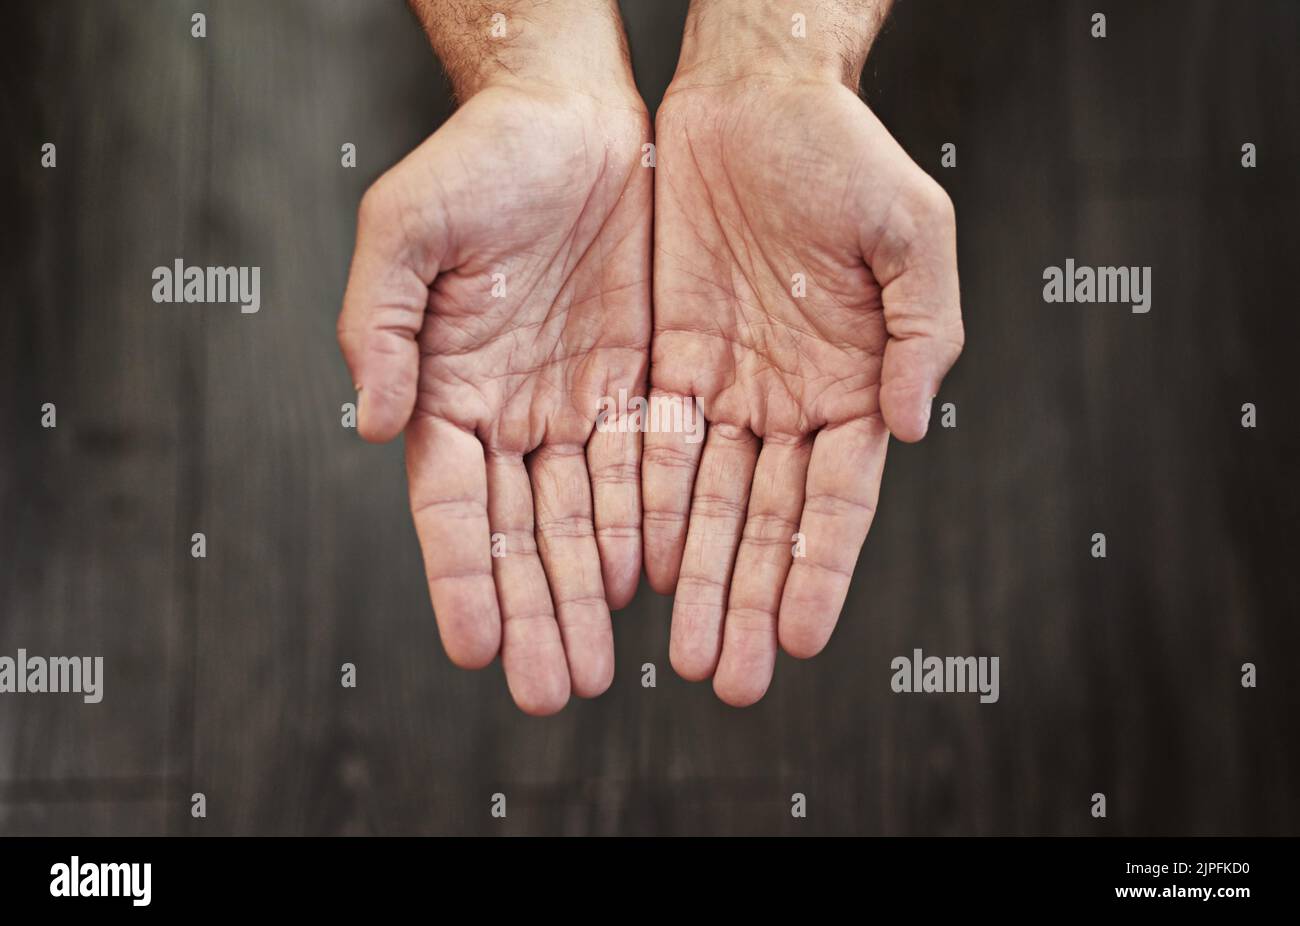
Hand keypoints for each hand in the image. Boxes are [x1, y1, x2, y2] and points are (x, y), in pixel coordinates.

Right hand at [338, 4, 649, 714]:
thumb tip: (374, 425)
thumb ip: (380, 325)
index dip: (461, 578)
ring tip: (601, 668)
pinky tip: (648, 584)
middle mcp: (508, 414)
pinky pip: (643, 469)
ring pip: (582, 519)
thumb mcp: (404, 228)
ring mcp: (573, 405)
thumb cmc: (475, 160)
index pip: (448, 505)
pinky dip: (644, 528)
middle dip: (535, 613)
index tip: (477, 650)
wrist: (570, 118)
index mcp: (443, 390)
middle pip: (519, 533)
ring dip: (587, 595)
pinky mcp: (636, 384)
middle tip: (553, 691)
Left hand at [645, 0, 962, 705]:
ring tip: (679, 650)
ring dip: (694, 579)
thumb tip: (908, 423)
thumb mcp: (911, 229)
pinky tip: (634, 567)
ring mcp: (726, 387)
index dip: (818, 570)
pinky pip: (651, 449)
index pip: (836, 500)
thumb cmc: (843, 152)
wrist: (752, 97)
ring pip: (705, 503)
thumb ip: (922, 328)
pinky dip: (643, 510)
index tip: (797, 638)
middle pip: (764, 521)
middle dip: (746, 600)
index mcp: (856, 382)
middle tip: (725, 678)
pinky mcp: (665, 362)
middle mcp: (789, 401)